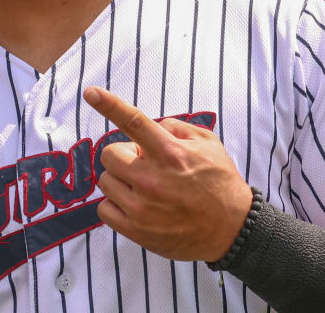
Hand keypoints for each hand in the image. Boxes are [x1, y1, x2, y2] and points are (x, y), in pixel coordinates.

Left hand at [83, 86, 250, 261]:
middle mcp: (152, 179)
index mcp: (170, 154)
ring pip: (105, 181)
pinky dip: (115, 205)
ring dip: (120, 181)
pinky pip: (103, 208)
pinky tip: (136, 206)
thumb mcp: (209, 145)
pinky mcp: (135, 230)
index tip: (91, 93)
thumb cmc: (220, 184)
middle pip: (109, 155)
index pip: (135, 122)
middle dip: (123, 157)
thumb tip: (153, 124)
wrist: (232, 231)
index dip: (110, 105)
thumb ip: (177, 129)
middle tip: (144, 166)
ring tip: (145, 189)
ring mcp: (141, 207)